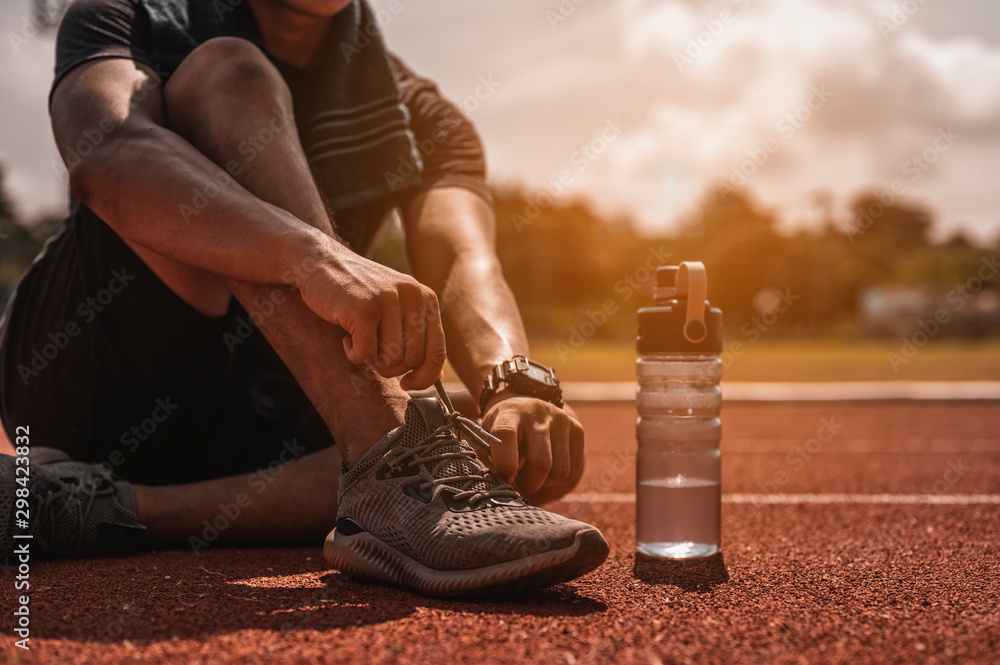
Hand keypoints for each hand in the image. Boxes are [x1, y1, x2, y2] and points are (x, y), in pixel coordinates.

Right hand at [298, 243, 445, 389]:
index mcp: (426, 298)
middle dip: (392, 369)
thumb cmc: (359, 292)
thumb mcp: (396, 307)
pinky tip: (346, 340)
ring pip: (390, 359)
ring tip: (359, 343)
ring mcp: (388, 300)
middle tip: (373, 357)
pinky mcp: (363, 308)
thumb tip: (438, 378)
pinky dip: (353, 355)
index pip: (437, 351)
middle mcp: (412, 296)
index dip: (425, 377)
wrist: (322, 262)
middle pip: (413, 359)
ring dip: (371, 361)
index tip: (407, 385)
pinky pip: (365, 355)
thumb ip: (417, 337)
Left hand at [480, 391, 584, 502]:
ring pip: (560, 471)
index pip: (505, 434)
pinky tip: (548, 470)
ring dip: (545, 482)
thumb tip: (503, 479)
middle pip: (541, 462)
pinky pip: (573, 471)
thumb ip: (488, 458)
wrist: (525, 407)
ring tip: (533, 474)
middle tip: (520, 482)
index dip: (505, 462)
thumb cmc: (503, 430)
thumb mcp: (487, 437)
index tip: (505, 476)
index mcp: (509, 413)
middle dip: (529, 483)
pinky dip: (559, 480)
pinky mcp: (577, 429)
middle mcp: (537, 413)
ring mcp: (561, 419)